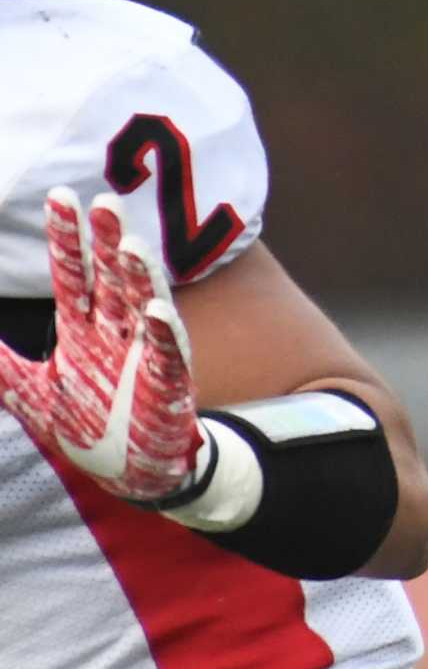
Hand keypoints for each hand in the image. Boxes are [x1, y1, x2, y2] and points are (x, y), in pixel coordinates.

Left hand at [0, 191, 200, 501]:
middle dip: (107, 241)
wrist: (134, 472)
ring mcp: (145, 353)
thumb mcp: (36, 397)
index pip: (73, 273)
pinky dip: (164, 332)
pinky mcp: (169, 382)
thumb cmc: (91, 426)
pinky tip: (158, 311)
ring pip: (143, 302)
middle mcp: (117, 331)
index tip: (60, 196)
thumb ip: (3, 368)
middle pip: (112, 277)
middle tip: (104, 200)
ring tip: (129, 245)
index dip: (67, 237)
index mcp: (84, 329)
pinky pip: (167, 353)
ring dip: (139, 275)